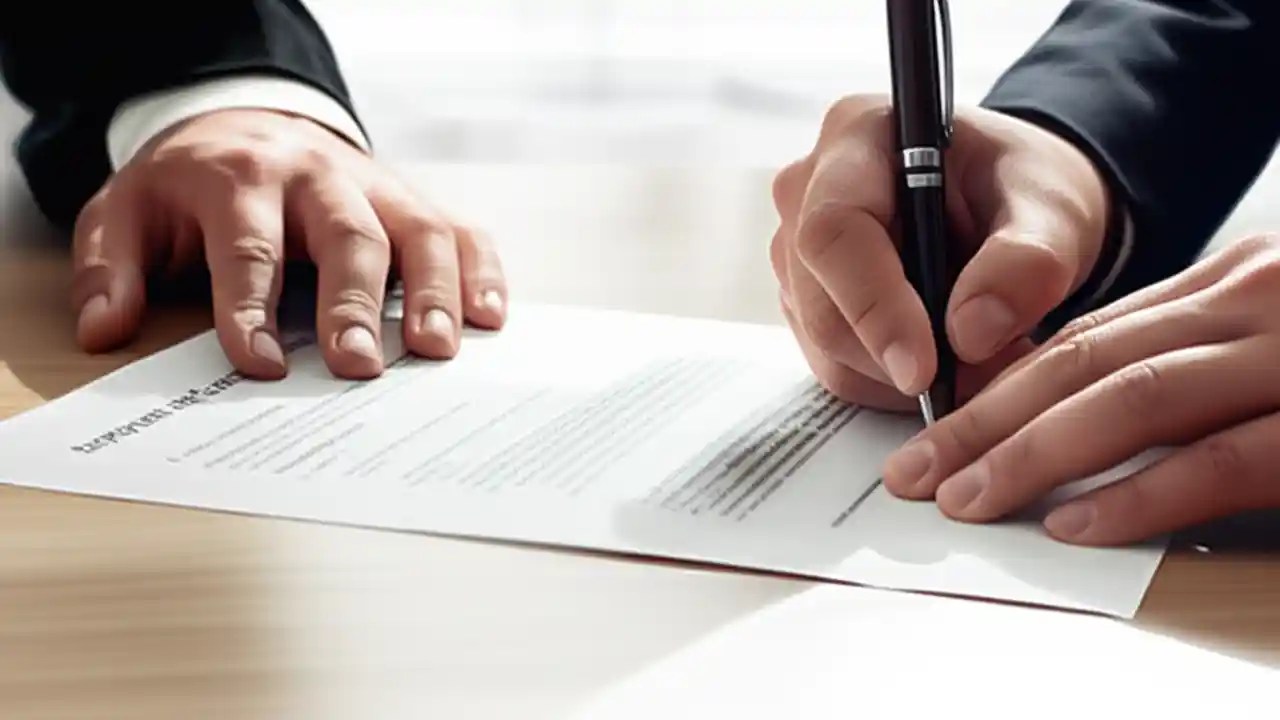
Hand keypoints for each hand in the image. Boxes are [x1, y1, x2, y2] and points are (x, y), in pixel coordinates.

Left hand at [71, 109, 506, 379]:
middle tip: (358, 367)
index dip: (251, 307)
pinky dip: (482, 270)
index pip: (250, 246)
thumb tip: (105, 330)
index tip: (258, 365)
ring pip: (417, 230)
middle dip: (354, 305)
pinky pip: (460, 229)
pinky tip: (491, 317)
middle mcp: (318, 177)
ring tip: (437, 349)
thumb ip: (110, 267)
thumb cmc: (191, 185)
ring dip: (432, 291)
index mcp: (241, 178)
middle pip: (346, 236)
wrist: (248, 124)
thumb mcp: (127, 212)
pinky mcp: (411, 202)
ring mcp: (375, 187)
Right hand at [770, 94, 1110, 409]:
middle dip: (898, 355)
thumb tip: (970, 334)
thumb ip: (1027, 262)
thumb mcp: (1054, 211)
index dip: (872, 305)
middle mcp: (807, 190)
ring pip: (825, 344)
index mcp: (857, 137)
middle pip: (820, 300)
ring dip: (900, 376)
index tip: (924, 368)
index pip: (834, 231)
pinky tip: (944, 362)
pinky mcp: (805, 300)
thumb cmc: (1024, 189)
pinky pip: (834, 364)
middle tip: (983, 375)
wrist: (1013, 205)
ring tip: (978, 364)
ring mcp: (795, 249)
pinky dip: (891, 383)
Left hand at [882, 235, 1279, 545]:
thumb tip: (1082, 415)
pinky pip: (1216, 462)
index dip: (1000, 387)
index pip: (1090, 334)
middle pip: (1087, 361)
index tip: (939, 431)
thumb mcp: (1269, 338)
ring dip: (1031, 454)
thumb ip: (1189, 362)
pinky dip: (1137, 496)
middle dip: (984, 420)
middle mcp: (1252, 299)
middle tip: (914, 470)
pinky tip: (1071, 524)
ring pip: (1130, 399)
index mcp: (1231, 283)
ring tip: (962, 499)